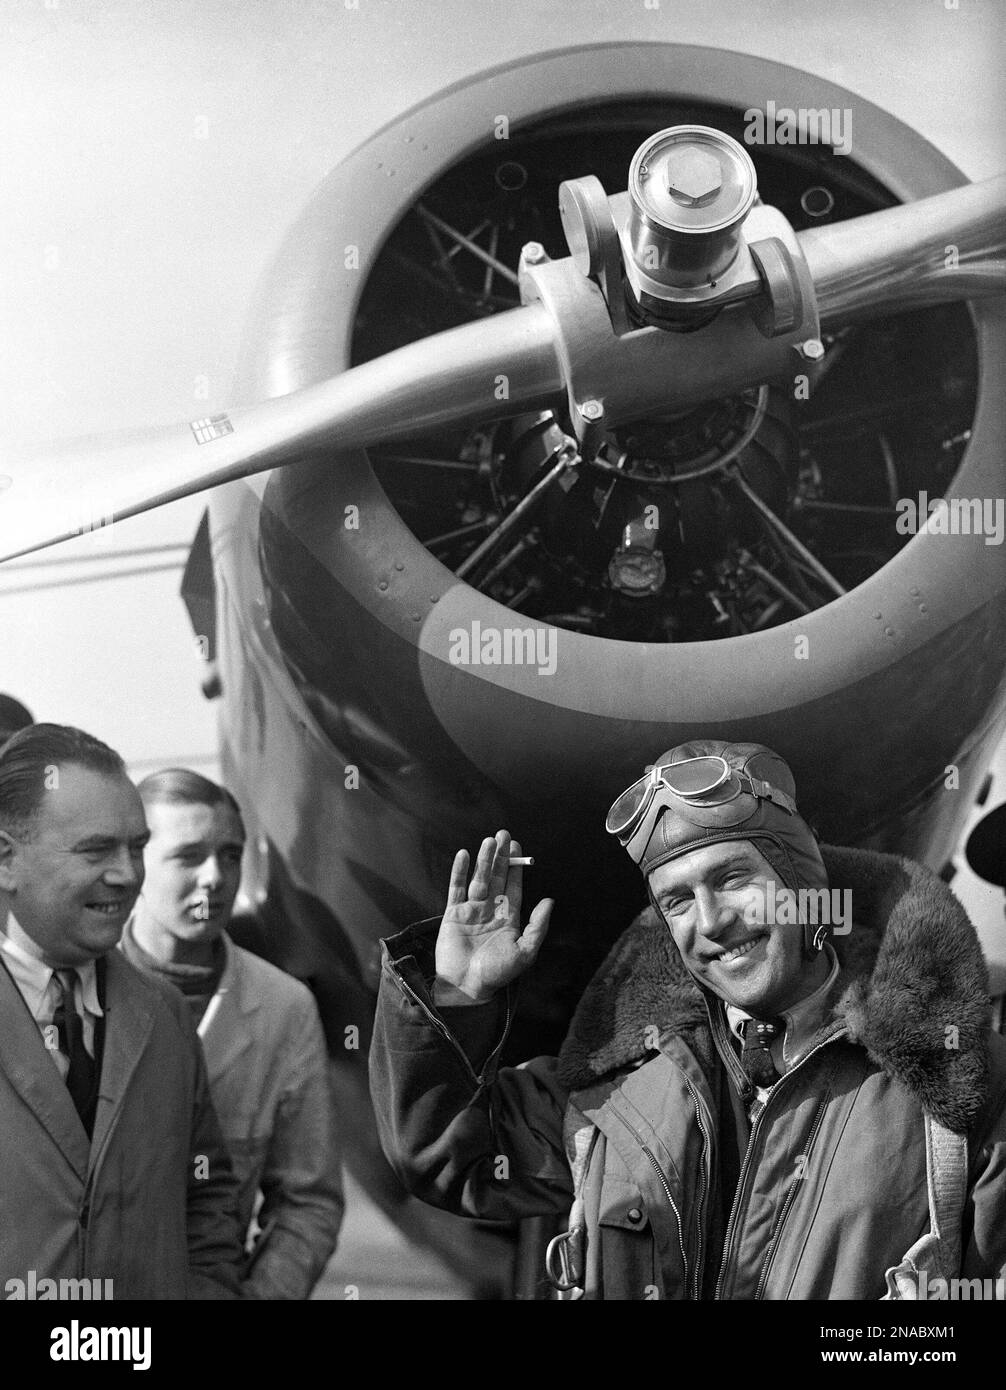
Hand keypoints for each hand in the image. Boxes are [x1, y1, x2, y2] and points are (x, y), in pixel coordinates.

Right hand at [433, 830, 552, 1005]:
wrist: (466, 986)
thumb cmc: (497, 973)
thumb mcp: (525, 953)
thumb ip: (537, 927)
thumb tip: (549, 901)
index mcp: (509, 917)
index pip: (514, 886)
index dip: (516, 867)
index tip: (518, 848)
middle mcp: (491, 910)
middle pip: (496, 877)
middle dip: (501, 857)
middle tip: (504, 834)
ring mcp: (472, 910)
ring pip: (479, 879)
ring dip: (483, 860)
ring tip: (488, 841)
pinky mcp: (453, 914)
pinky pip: (456, 888)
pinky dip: (460, 871)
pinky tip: (464, 855)